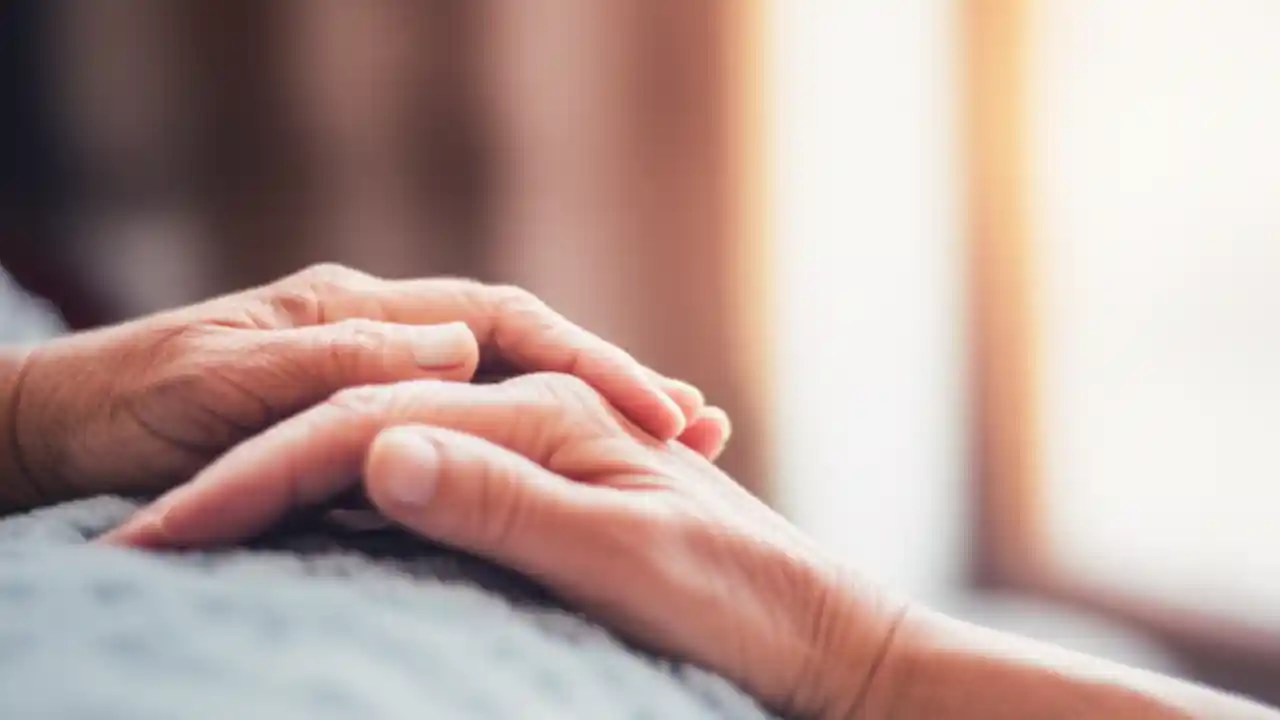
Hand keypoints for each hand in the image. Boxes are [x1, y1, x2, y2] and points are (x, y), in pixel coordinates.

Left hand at [5, 264, 706, 507]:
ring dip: (589, 421)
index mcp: (357, 311)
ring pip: (505, 399)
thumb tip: (456, 350)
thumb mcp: (231, 379)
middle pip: (523, 353)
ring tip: (677, 451)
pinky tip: (578, 493)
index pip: (502, 319)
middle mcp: (377, 336)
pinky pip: (462, 443)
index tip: (665, 410)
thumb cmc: (133, 405)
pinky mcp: (361, 436)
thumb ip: (341, 361)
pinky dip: (527, 461)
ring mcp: (374, 383)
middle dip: (613, 387)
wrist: (63, 426)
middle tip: (703, 432)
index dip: (589, 357)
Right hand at [104, 373, 894, 717]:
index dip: (263, 480)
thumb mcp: (626, 558)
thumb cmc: (740, 603)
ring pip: (390, 458)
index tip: (166, 532)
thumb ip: (507, 502)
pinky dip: (360, 513)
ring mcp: (543, 456)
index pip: (372, 430)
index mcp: (551, 413)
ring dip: (296, 493)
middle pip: (367, 433)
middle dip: (257, 482)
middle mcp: (540, 417)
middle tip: (152, 536)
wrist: (820, 639)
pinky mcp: (547, 499)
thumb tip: (378, 446)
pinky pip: (433, 494)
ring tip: (204, 529)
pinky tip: (321, 533)